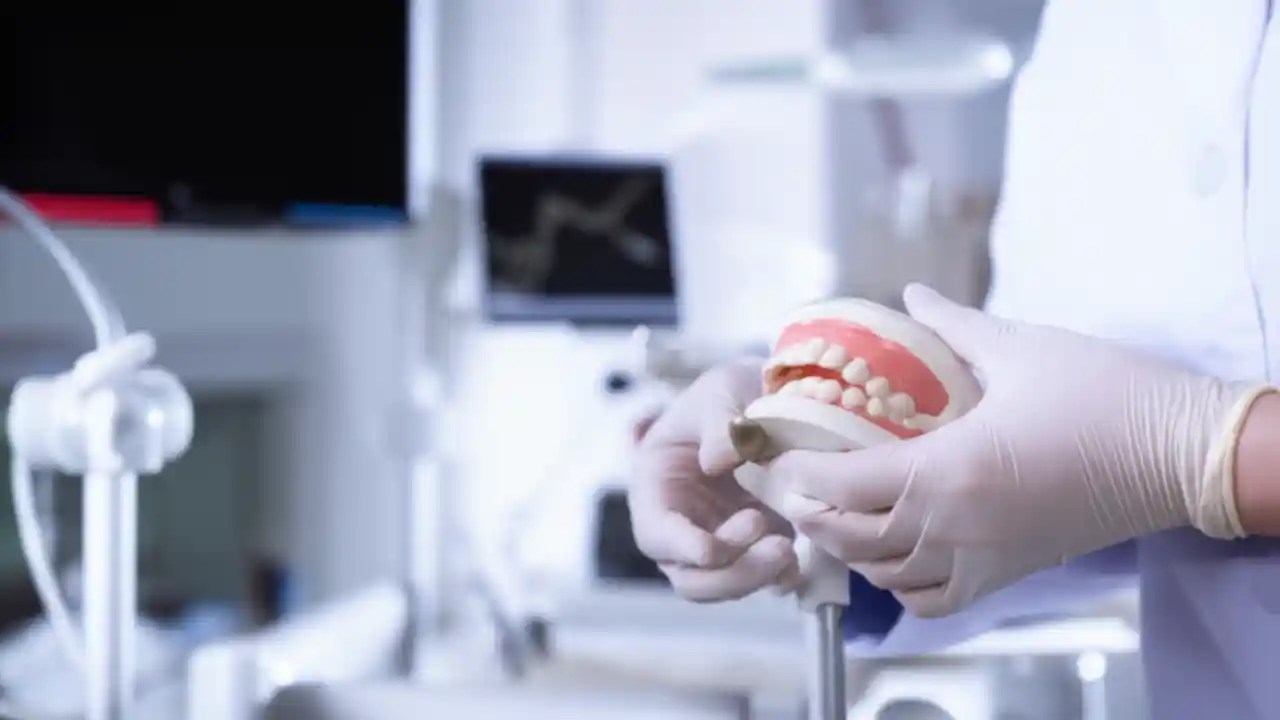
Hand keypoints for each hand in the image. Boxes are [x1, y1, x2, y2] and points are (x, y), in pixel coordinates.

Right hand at [629, 359, 800, 601]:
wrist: (771, 397)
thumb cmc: (731, 391)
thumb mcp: (720, 390)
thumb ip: (719, 421)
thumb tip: (720, 458)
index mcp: (657, 484)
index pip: (656, 532)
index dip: (679, 548)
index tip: (711, 549)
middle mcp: (683, 522)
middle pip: (690, 577)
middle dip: (729, 572)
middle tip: (773, 544)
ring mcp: (719, 538)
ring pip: (725, 585)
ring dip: (757, 577)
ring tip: (790, 546)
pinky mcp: (756, 547)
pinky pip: (763, 580)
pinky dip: (781, 578)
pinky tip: (803, 557)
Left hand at [771, 284, 1271, 616]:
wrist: (1180, 454)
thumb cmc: (1104, 395)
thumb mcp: (1019, 348)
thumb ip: (951, 325)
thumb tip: (911, 296)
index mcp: (946, 468)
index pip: (843, 483)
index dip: (799, 472)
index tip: (777, 453)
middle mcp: (952, 526)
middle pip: (850, 536)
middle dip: (811, 513)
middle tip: (792, 484)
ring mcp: (979, 558)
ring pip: (885, 574)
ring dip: (849, 548)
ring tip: (832, 513)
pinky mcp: (1007, 574)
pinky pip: (933, 600)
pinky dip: (900, 584)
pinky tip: (893, 554)